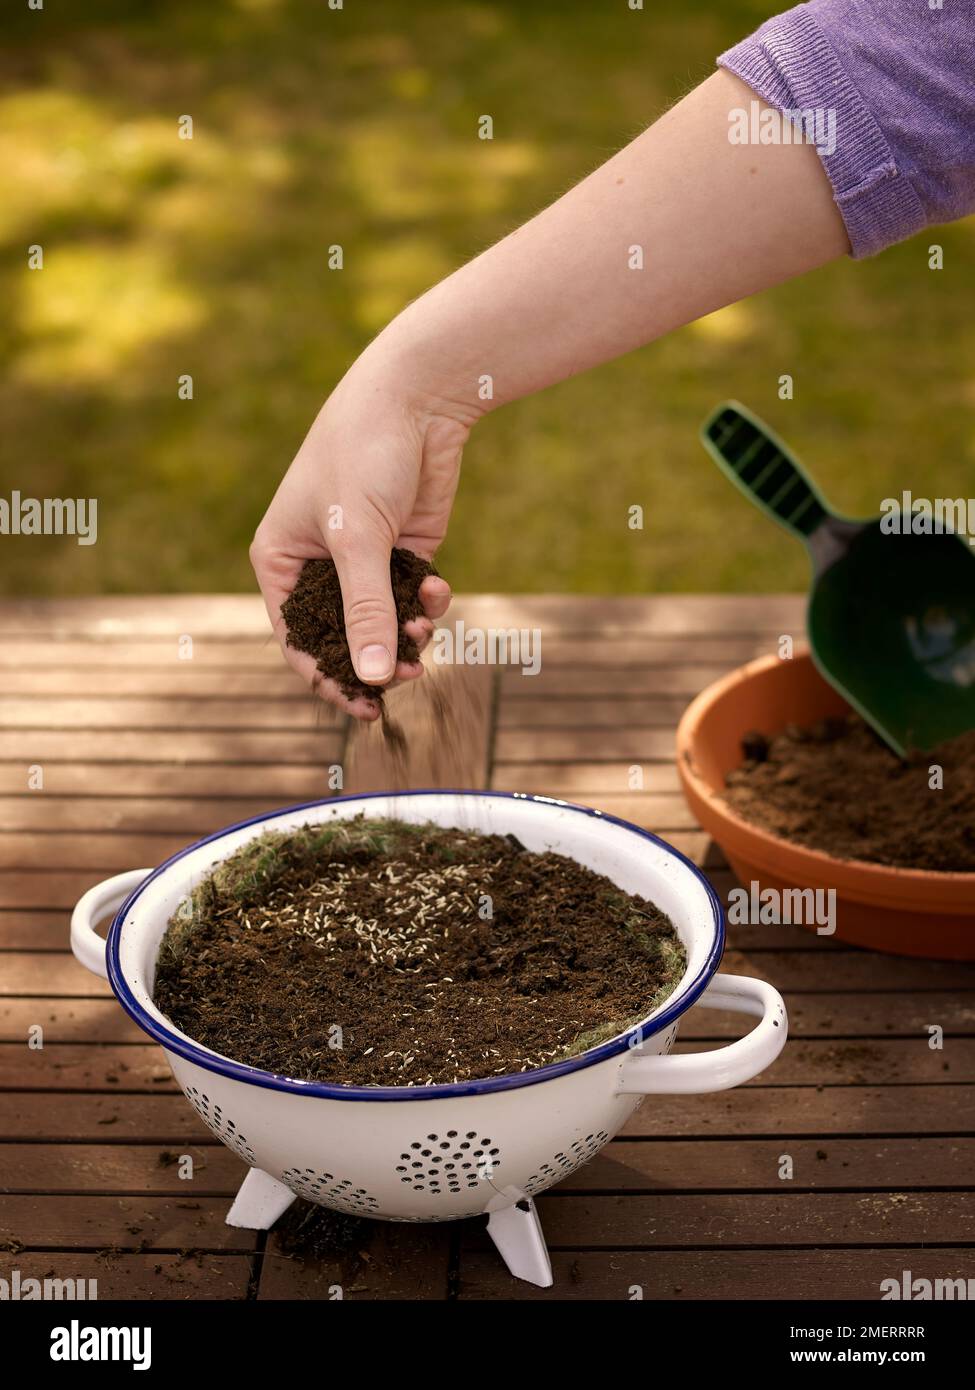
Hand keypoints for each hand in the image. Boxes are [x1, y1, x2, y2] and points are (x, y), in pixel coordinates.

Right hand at [250, 349, 469, 719]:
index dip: (327, 678)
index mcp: (282, 561)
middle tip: (409, 678)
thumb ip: (366, 611)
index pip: (296, 640)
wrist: (417, 398)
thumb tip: (373, 678)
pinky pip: (412, 596)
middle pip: (343, 637)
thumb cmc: (363, 456)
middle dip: (375, 659)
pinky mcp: (404, 549)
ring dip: (406, 633)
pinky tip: (437, 590)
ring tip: (425, 631)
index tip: (363, 707)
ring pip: (383, 621)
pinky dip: (426, 601)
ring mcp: (364, 559)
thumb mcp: (358, 539)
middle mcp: (319, 565)